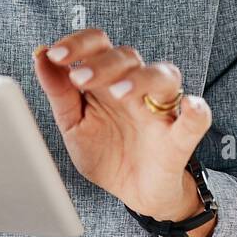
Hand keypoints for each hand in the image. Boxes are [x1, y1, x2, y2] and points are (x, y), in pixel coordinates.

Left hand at [33, 29, 212, 220]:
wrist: (134, 193)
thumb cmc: (107, 153)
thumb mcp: (73, 125)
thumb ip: (59, 93)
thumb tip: (40, 56)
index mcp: (109, 80)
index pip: (98, 45)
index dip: (78, 43)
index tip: (55, 54)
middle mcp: (137, 86)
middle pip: (127, 55)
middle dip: (101, 63)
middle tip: (79, 78)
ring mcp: (161, 109)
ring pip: (162, 75)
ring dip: (140, 78)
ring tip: (119, 92)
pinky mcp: (180, 136)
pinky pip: (196, 117)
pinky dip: (196, 110)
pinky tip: (190, 106)